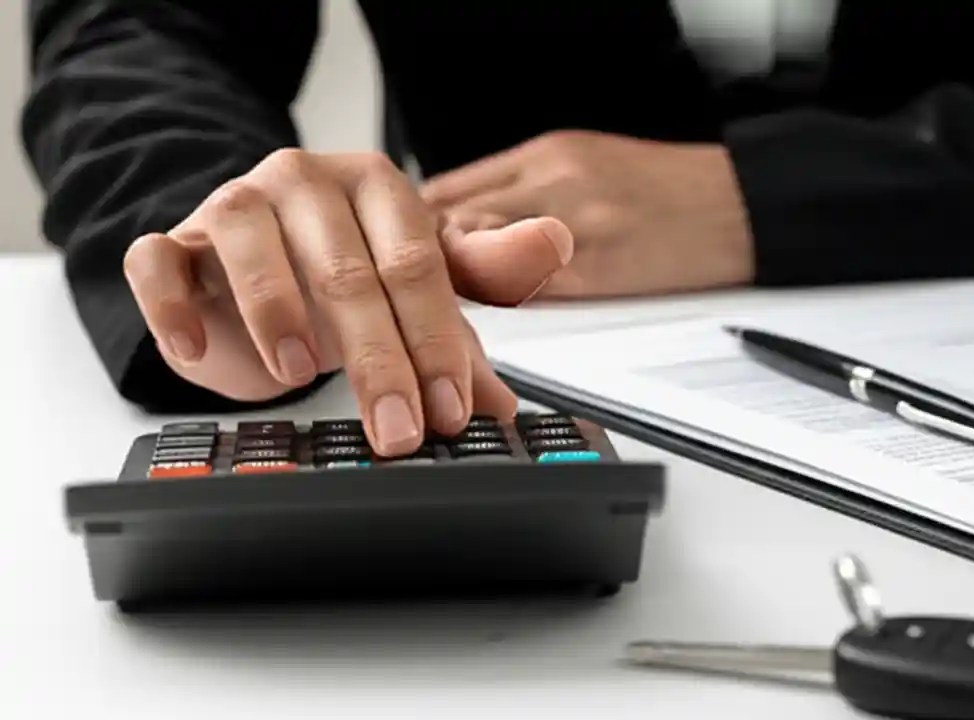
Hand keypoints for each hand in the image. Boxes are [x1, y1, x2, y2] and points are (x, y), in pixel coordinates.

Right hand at [122, 149, 573, 456]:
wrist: (257, 268)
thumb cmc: (347, 277)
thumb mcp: (420, 290)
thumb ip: (481, 301)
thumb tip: (524, 352)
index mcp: (377, 186)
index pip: (415, 262)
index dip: (435, 339)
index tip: (451, 406)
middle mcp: (306, 182)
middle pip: (345, 269)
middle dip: (377, 359)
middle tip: (397, 429)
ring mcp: (234, 204)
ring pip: (250, 246)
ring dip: (277, 314)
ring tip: (301, 374)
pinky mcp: (173, 241)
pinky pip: (158, 262)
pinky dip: (174, 306)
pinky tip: (198, 350)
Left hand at [420, 130, 753, 297]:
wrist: (740, 208)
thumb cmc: (670, 192)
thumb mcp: (588, 165)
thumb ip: (527, 190)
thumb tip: (468, 223)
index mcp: (547, 154)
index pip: (449, 190)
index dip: (415, 231)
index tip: (404, 261)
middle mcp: (552, 182)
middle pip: (450, 222)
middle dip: (424, 266)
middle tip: (413, 302)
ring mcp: (573, 224)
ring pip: (477, 258)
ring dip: (455, 292)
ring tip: (449, 320)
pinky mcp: (597, 270)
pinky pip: (522, 293)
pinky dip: (498, 312)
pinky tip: (495, 328)